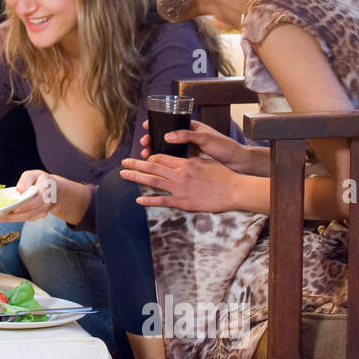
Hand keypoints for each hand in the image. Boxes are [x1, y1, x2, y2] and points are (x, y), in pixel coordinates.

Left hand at [8, 170, 90, 223]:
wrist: (54, 191)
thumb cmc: (41, 181)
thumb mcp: (35, 175)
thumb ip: (26, 179)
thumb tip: (19, 189)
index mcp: (47, 191)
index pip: (37, 201)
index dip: (26, 206)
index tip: (14, 209)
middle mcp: (46, 204)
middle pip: (29, 212)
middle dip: (13, 215)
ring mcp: (42, 212)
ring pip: (26, 217)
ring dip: (11, 219)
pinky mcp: (37, 216)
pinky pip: (25, 218)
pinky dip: (13, 218)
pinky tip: (2, 217)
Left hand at [119, 152, 238, 211]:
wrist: (234, 190)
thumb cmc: (224, 175)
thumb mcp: (206, 162)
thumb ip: (192, 160)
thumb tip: (184, 158)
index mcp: (185, 162)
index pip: (161, 157)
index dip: (149, 157)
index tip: (141, 158)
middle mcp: (180, 174)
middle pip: (152, 166)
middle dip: (135, 163)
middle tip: (123, 162)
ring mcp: (180, 188)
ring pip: (153, 181)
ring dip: (136, 177)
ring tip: (123, 174)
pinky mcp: (184, 202)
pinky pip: (163, 201)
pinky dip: (149, 200)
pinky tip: (138, 199)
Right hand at [140, 118, 254, 172]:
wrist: (237, 163)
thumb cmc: (225, 147)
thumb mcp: (206, 138)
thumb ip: (187, 135)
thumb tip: (167, 136)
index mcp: (192, 128)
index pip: (171, 123)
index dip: (157, 124)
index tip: (146, 125)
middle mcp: (188, 139)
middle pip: (165, 138)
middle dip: (152, 139)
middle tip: (143, 142)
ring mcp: (188, 151)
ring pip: (167, 150)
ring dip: (155, 152)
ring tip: (145, 154)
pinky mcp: (189, 164)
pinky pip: (173, 162)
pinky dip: (163, 163)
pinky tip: (154, 166)